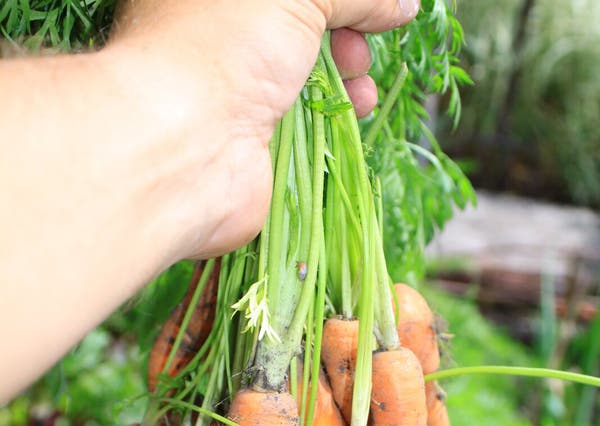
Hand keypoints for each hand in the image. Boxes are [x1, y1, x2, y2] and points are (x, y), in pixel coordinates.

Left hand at [108, 0, 419, 259]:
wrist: (186, 147)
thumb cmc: (222, 46)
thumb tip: (399, 3)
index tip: (370, 3)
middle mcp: (216, 33)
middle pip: (296, 22)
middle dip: (343, 24)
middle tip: (359, 39)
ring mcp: (233, 89)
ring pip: (305, 70)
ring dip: (347, 70)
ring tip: (360, 78)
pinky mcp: (251, 139)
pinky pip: (304, 118)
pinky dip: (337, 111)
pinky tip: (357, 108)